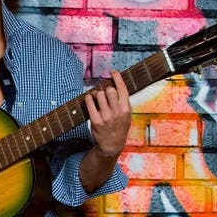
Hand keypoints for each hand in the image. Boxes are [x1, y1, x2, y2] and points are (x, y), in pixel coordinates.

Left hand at [79, 71, 130, 192]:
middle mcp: (117, 112)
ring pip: (99, 95)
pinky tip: (89, 99)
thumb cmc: (120, 126)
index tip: (112, 72)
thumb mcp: (127, 114)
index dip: (116, 77)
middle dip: (106, 88)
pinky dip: (88, 98)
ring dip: (96, 93)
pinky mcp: (96, 121)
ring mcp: (106, 117)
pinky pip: (90, 103)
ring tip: (96, 96)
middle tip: (104, 92)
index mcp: (126, 108)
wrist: (113, 144)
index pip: (122, 88)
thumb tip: (114, 84)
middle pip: (109, 90)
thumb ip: (123, 100)